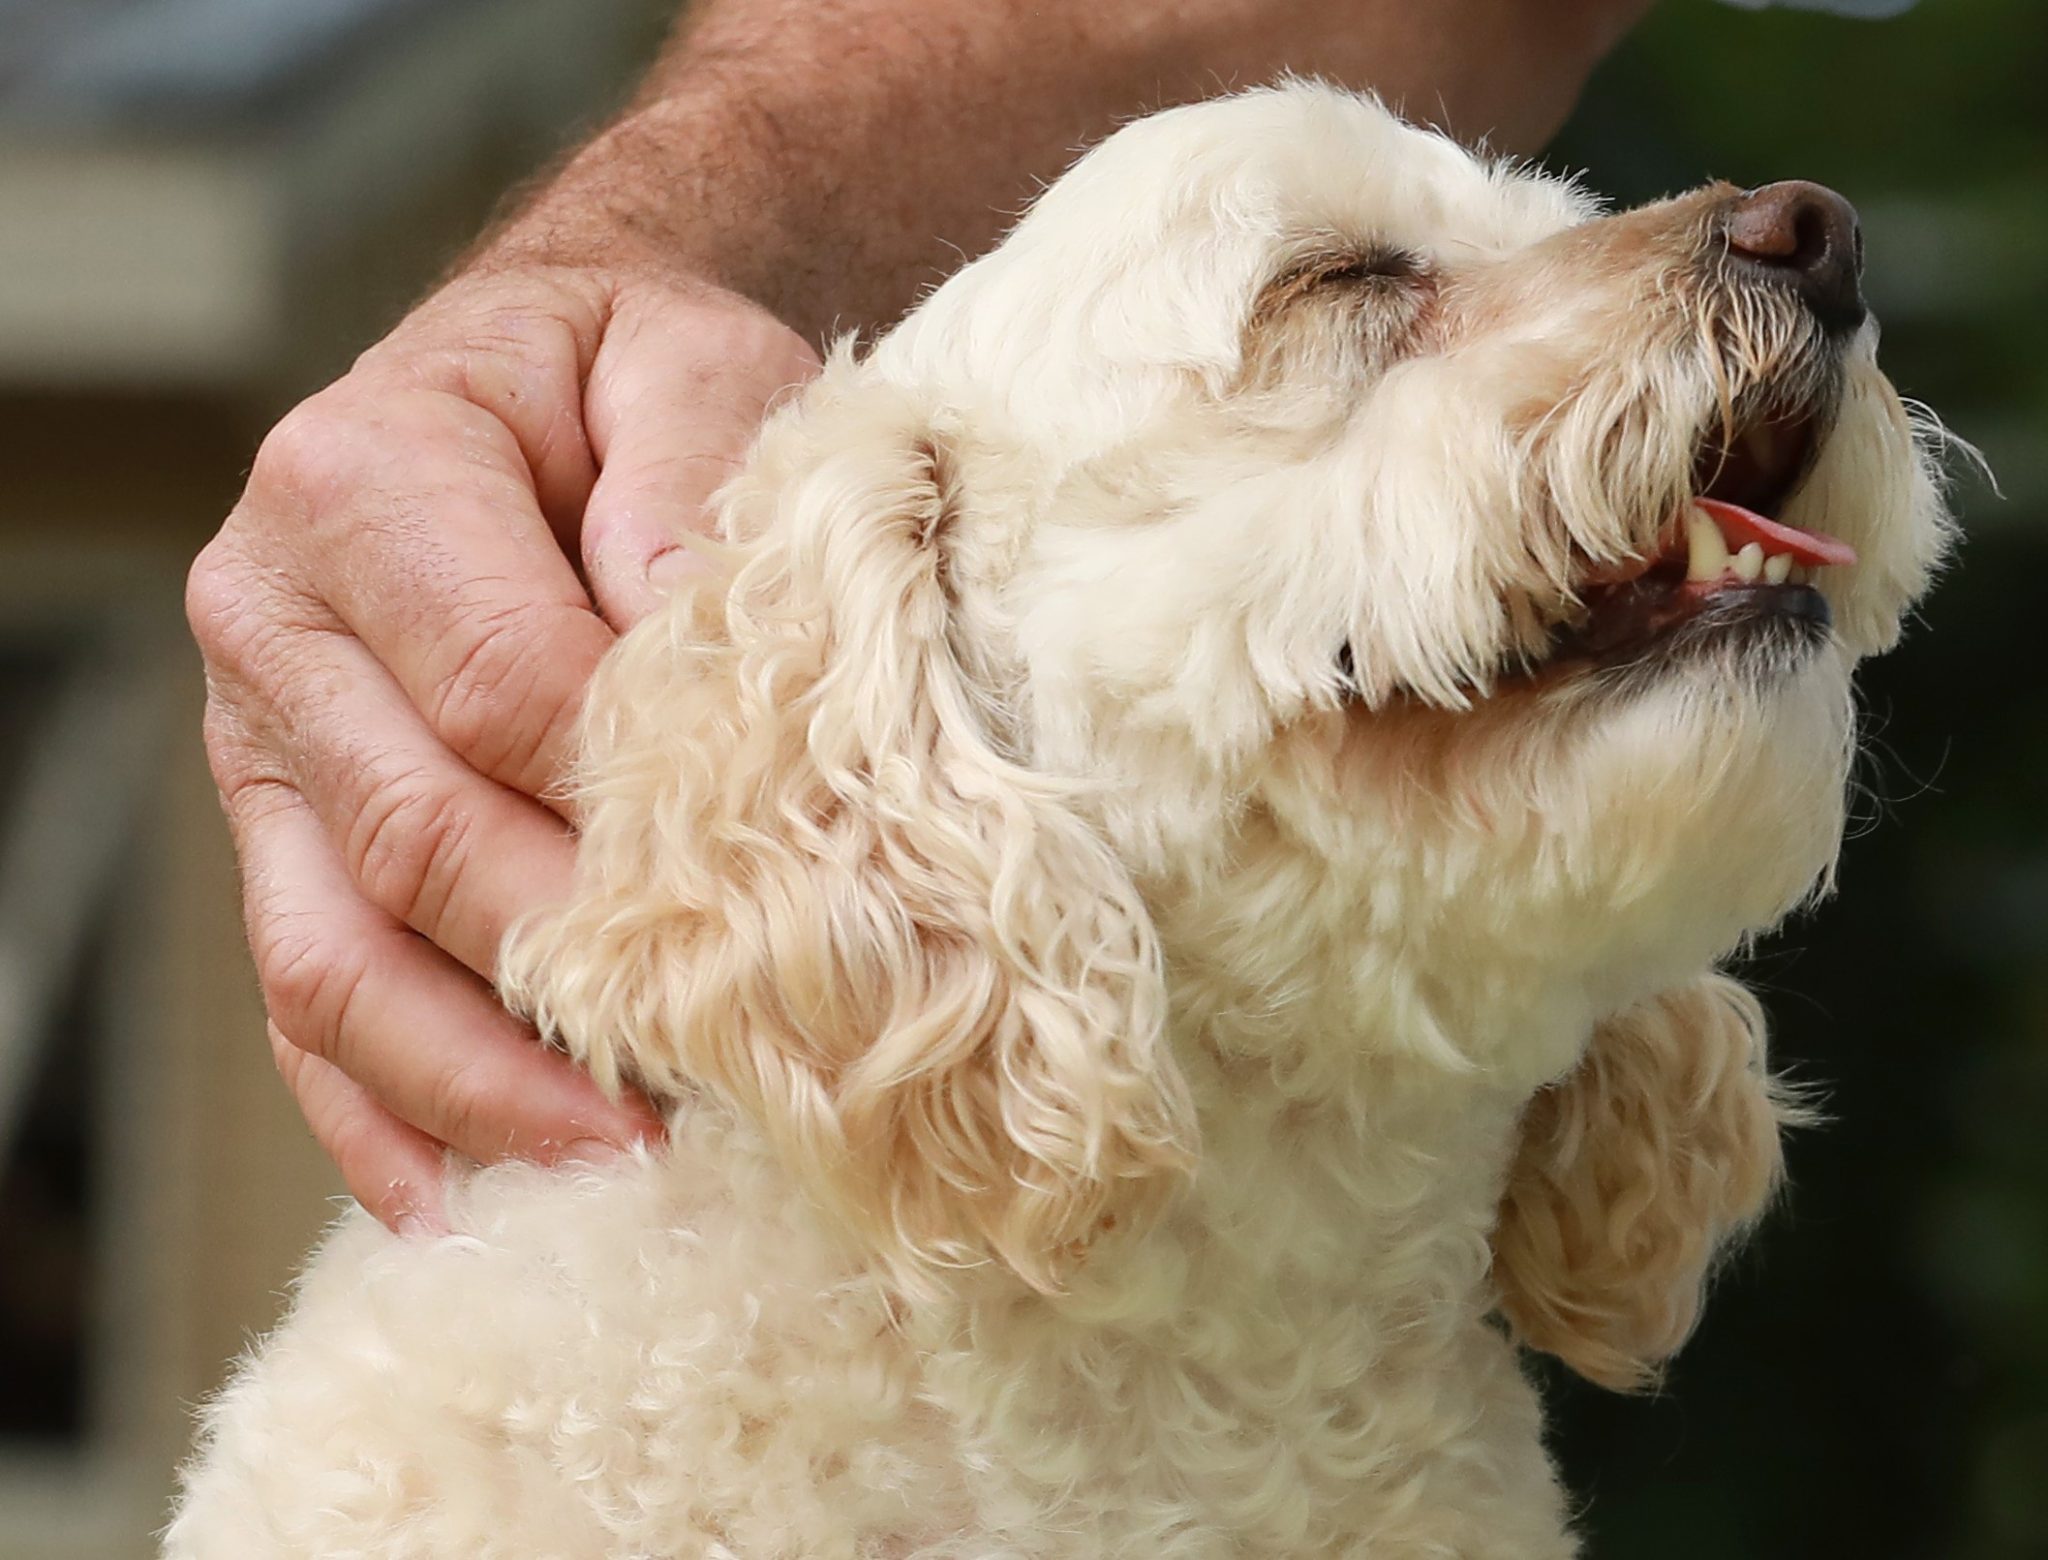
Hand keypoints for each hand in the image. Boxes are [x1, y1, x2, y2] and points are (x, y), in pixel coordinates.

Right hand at [189, 258, 818, 1229]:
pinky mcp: (285, 834)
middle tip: (724, 1072)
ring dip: (478, 1085)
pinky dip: (381, 1113)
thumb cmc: (630, 380)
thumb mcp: (690, 364)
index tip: (767, 903)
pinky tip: (463, 1206)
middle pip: (423, 840)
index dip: (630, 810)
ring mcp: (264, 744)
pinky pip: (304, 994)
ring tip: (616, 1173)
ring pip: (337, 955)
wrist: (535, 378)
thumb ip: (695, 479)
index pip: (502, 688)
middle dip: (571, 973)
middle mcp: (276, 617)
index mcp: (362, 480)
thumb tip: (685, 646)